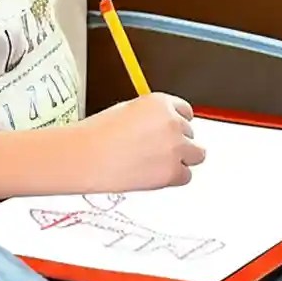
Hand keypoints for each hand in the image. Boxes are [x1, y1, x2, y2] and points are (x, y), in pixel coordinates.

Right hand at [78, 93, 206, 191]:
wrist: (85, 157)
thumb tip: (159, 129)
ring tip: (158, 164)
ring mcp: (175, 147)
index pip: (185, 112)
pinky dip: (173, 178)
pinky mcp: (173, 171)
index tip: (169, 133)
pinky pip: (186, 176)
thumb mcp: (125, 111)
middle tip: (156, 152)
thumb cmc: (95, 135)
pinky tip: (154, 175)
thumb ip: (150, 117)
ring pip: (197, 155)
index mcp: (160, 102)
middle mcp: (172, 122)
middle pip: (191, 134)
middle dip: (177, 143)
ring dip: (182, 159)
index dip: (175, 125)